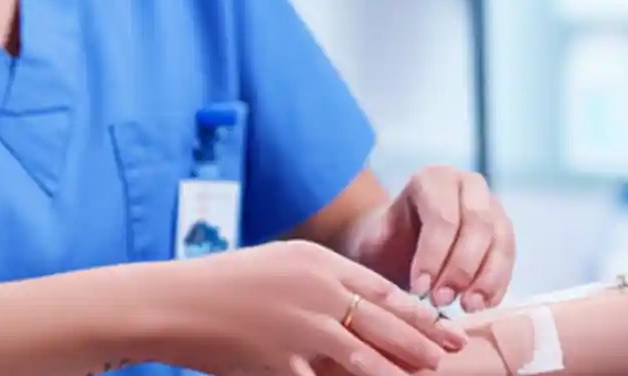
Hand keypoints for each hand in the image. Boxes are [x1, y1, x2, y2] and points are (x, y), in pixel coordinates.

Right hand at [152, 240, 467, 375]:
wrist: (176, 303)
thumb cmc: (226, 281)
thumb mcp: (280, 263)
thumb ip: (322, 277)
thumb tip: (364, 299)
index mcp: (317, 262)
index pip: (382, 289)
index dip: (419, 311)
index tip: (446, 325)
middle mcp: (316, 292)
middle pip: (383, 323)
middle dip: (423, 342)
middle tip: (451, 354)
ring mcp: (301, 329)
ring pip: (366, 357)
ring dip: (400, 371)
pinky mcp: (282, 362)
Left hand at [346, 166, 515, 312]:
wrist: (399, 244)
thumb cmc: (386, 241)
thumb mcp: (375, 239)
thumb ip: (381, 248)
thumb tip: (392, 277)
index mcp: (432, 178)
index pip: (442, 217)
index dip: (434, 256)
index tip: (419, 289)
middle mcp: (468, 184)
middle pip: (477, 226)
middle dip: (461, 269)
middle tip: (441, 300)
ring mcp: (491, 206)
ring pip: (500, 241)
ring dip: (485, 279)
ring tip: (466, 308)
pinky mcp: (504, 231)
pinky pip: (509, 257)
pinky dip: (497, 284)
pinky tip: (481, 306)